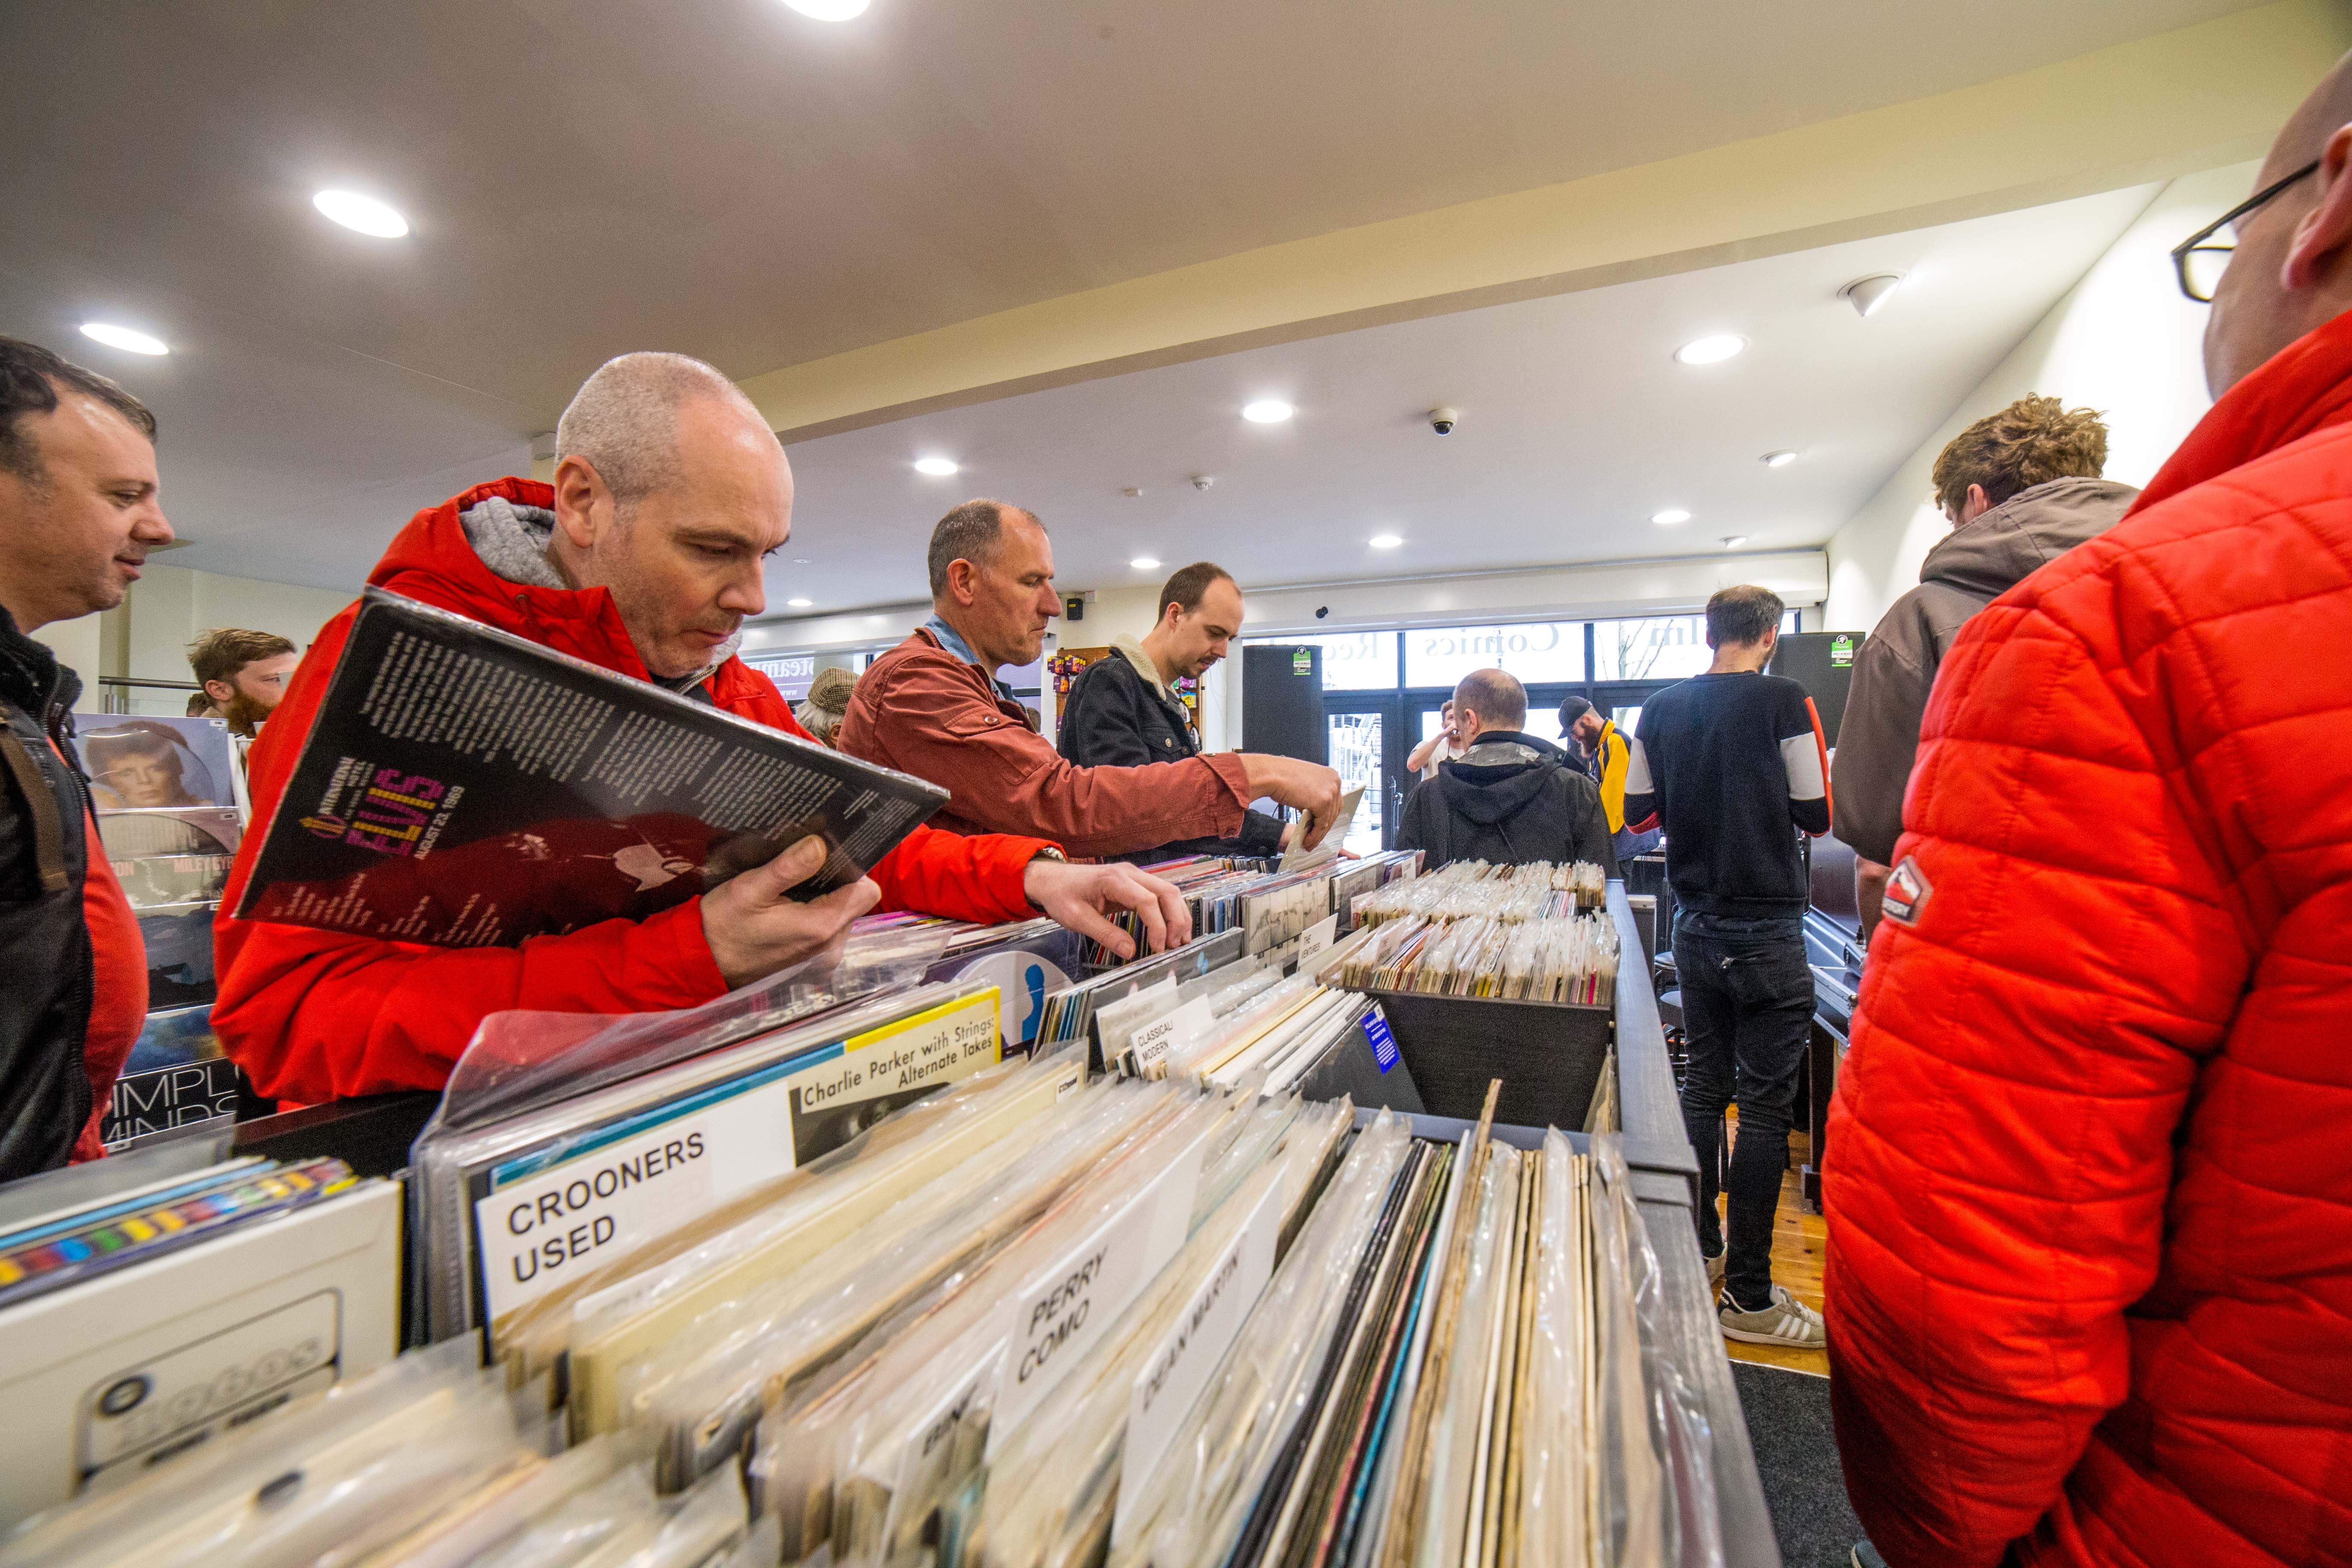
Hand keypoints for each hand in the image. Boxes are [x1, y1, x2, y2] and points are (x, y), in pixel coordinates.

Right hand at [700, 835, 881, 987]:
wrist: (702, 966)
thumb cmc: (723, 926)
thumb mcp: (749, 889)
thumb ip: (788, 867)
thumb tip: (820, 844)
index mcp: (822, 927)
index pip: (865, 891)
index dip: (853, 870)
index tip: (830, 857)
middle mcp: (831, 948)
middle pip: (855, 904)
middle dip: (836, 884)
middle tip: (806, 870)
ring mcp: (822, 960)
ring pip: (841, 918)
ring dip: (825, 902)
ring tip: (794, 890)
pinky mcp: (812, 966)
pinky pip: (827, 934)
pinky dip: (814, 919)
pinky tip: (789, 909)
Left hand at [1026, 858, 1192, 960]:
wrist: (1051, 878)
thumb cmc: (1061, 896)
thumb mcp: (1078, 919)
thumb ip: (1105, 934)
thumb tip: (1131, 952)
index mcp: (1114, 879)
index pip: (1147, 900)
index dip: (1157, 926)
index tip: (1157, 948)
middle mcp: (1129, 873)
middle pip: (1166, 891)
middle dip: (1177, 919)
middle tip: (1177, 945)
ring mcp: (1134, 875)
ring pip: (1168, 891)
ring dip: (1178, 915)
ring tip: (1179, 940)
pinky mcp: (1135, 882)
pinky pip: (1159, 893)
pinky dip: (1169, 911)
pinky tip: (1171, 929)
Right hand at [1239, 755, 1343, 848]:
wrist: (1270, 774)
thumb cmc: (1281, 775)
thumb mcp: (1305, 784)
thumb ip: (1315, 795)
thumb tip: (1317, 813)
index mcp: (1331, 775)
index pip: (1335, 801)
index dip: (1328, 817)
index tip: (1322, 828)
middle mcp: (1334, 781)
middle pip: (1334, 811)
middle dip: (1324, 827)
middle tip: (1315, 838)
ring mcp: (1330, 791)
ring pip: (1328, 820)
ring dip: (1318, 834)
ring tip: (1309, 842)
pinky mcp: (1323, 802)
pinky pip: (1321, 824)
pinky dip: (1314, 835)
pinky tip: (1307, 840)